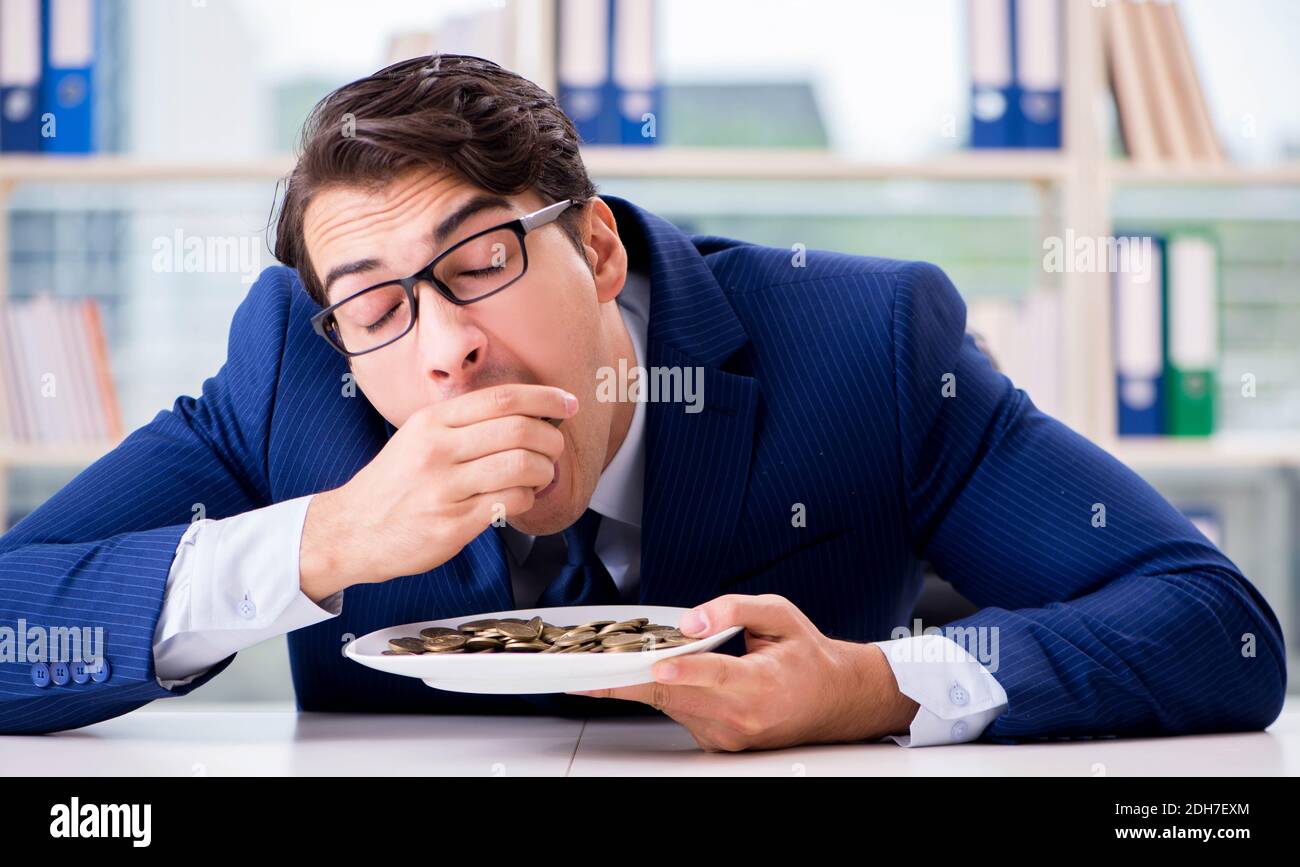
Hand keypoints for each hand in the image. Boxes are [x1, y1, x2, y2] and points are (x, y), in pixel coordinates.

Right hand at [299, 383, 576, 601]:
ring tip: (539, 476)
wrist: (351, 530)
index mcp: (433, 422)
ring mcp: (445, 488)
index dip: (544, 398)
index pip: (502, 399)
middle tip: (554, 447)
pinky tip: (517, 499)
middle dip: (551, 438)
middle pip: (519, 430)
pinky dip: (526, 499)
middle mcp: (438, 450)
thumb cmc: (394, 484)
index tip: (567, 403)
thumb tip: (524, 411)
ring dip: (543, 471)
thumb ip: (463, 424)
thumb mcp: (418, 437)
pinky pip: (510, 503)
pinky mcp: (453, 524)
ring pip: (521, 466)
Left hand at [566, 593, 919, 751]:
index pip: (716, 677)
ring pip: (668, 703)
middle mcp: (740, 717)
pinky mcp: (715, 739)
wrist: (832, 700)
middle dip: (626, 680)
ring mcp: (725, 733)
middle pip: (673, 695)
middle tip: (582, 674)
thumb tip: (693, 619)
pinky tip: (635, 674)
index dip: (685, 671)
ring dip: (633, 683)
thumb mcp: (779, 614)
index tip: (660, 665)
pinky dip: (656, 691)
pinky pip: (676, 710)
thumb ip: (734, 608)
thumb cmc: (806, 656)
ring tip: (593, 668)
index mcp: (760, 685)